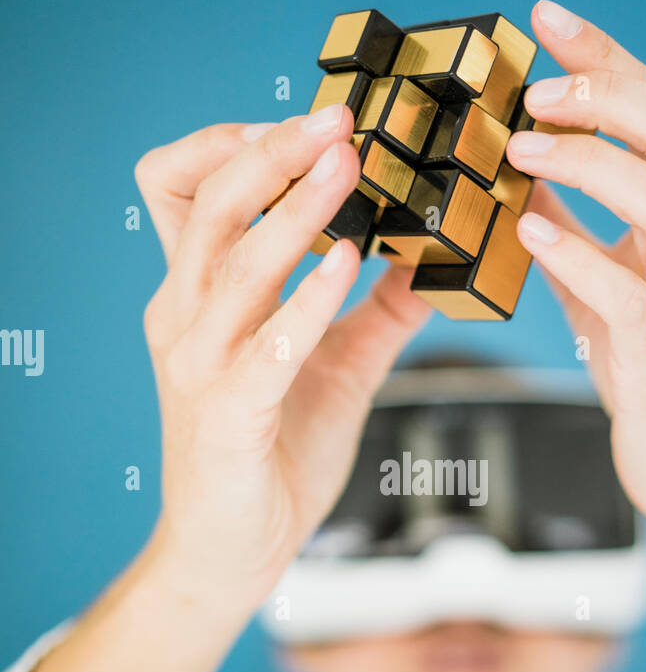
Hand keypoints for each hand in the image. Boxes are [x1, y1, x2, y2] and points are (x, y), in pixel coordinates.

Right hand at [136, 106, 428, 610]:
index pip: (178, 187)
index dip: (229, 142)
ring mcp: (200, 366)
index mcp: (198, 295)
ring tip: (351, 166)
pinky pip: (265, 346)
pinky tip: (349, 265)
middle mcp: (185, 318)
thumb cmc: (274, 454)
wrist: (234, 553)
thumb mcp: (336, 366)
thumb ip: (379, 309)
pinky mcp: (226, 417)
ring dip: (296, 210)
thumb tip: (442, 258)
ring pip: (234, 263)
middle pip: (206, 203)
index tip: (305, 127)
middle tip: (338, 119)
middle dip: (272, 151)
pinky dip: (307, 299)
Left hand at [507, 0, 645, 671]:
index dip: (613, 63)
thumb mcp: (617, 299)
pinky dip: (581, 257)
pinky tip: (530, 231)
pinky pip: (632, 299)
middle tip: (537, 82)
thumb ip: (582, 241)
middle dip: (611, 92)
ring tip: (523, 145)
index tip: (551, 21)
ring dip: (593, 161)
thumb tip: (527, 185)